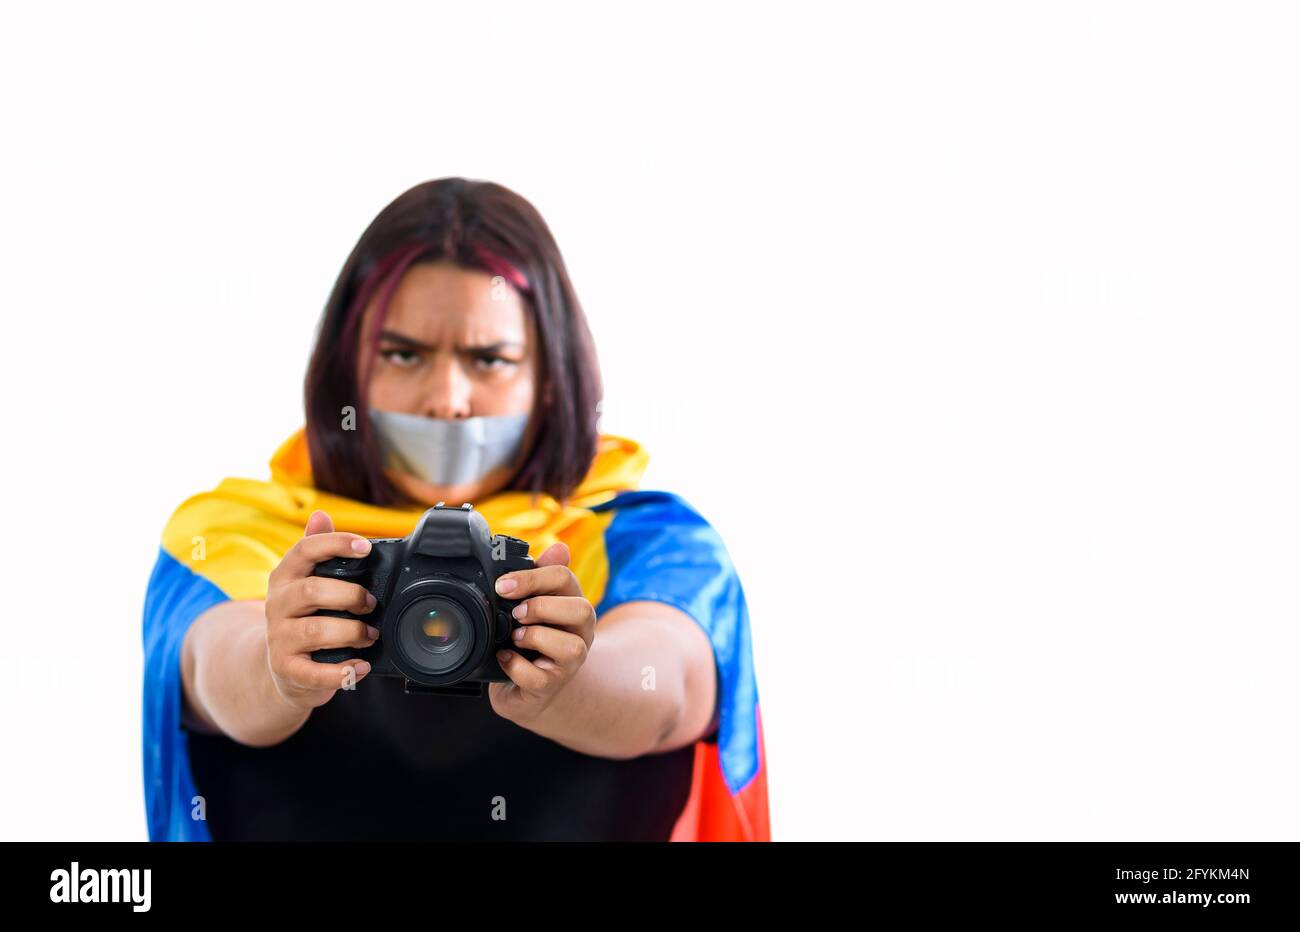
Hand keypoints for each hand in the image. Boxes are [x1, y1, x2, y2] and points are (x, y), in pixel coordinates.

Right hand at [264, 510, 379, 710]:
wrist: (282, 667)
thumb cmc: (304, 617)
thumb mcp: (305, 581)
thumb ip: (316, 549)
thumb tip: (320, 514)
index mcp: (285, 577)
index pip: (305, 549)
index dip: (336, 544)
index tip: (367, 547)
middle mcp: (277, 604)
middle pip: (313, 590)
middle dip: (351, 595)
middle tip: (372, 604)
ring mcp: (279, 638)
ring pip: (316, 630)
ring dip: (351, 632)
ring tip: (370, 635)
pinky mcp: (286, 669)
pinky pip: (314, 672)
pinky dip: (342, 671)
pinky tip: (361, 666)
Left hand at [488, 541, 595, 725]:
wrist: (529, 686)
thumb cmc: (532, 639)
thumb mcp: (535, 603)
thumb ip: (542, 575)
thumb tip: (560, 547)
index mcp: (572, 603)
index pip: (565, 578)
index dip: (533, 578)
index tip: (503, 585)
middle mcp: (579, 632)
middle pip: (582, 608)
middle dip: (543, 606)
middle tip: (515, 612)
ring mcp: (570, 661)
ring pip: (570, 647)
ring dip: (536, 637)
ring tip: (515, 637)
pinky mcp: (552, 685)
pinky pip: (540, 677)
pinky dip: (517, 666)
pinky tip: (505, 658)